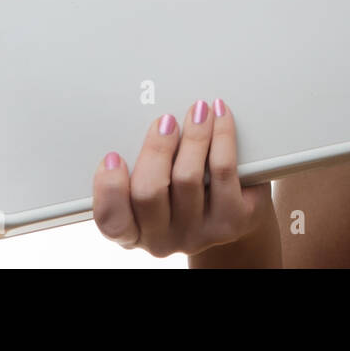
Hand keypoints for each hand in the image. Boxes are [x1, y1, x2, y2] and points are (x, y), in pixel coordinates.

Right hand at [92, 98, 272, 257]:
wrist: (240, 213)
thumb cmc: (191, 192)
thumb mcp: (157, 185)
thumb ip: (144, 165)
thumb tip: (147, 126)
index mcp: (135, 232)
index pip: (111, 221)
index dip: (109, 189)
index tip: (112, 157)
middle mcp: (163, 239)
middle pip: (149, 192)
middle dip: (156, 148)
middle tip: (166, 121)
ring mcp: (198, 234)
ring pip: (187, 178)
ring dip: (193, 135)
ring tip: (199, 111)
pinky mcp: (231, 220)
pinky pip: (222, 170)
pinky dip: (221, 136)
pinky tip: (220, 116)